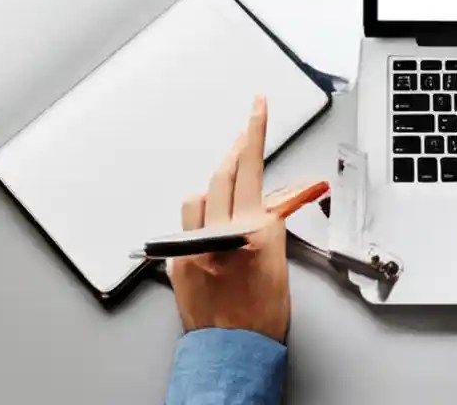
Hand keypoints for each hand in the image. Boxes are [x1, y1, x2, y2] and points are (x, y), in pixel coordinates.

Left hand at [170, 96, 289, 343]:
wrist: (234, 351)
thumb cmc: (263, 316)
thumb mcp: (278, 261)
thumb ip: (271, 224)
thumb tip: (276, 201)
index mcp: (256, 232)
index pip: (253, 168)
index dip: (254, 130)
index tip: (255, 106)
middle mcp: (223, 233)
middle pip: (225, 172)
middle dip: (236, 147)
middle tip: (245, 129)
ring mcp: (195, 245)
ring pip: (199, 196)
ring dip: (214, 190)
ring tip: (228, 197)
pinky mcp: (177, 259)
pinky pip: (186, 225)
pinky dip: (199, 223)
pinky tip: (211, 233)